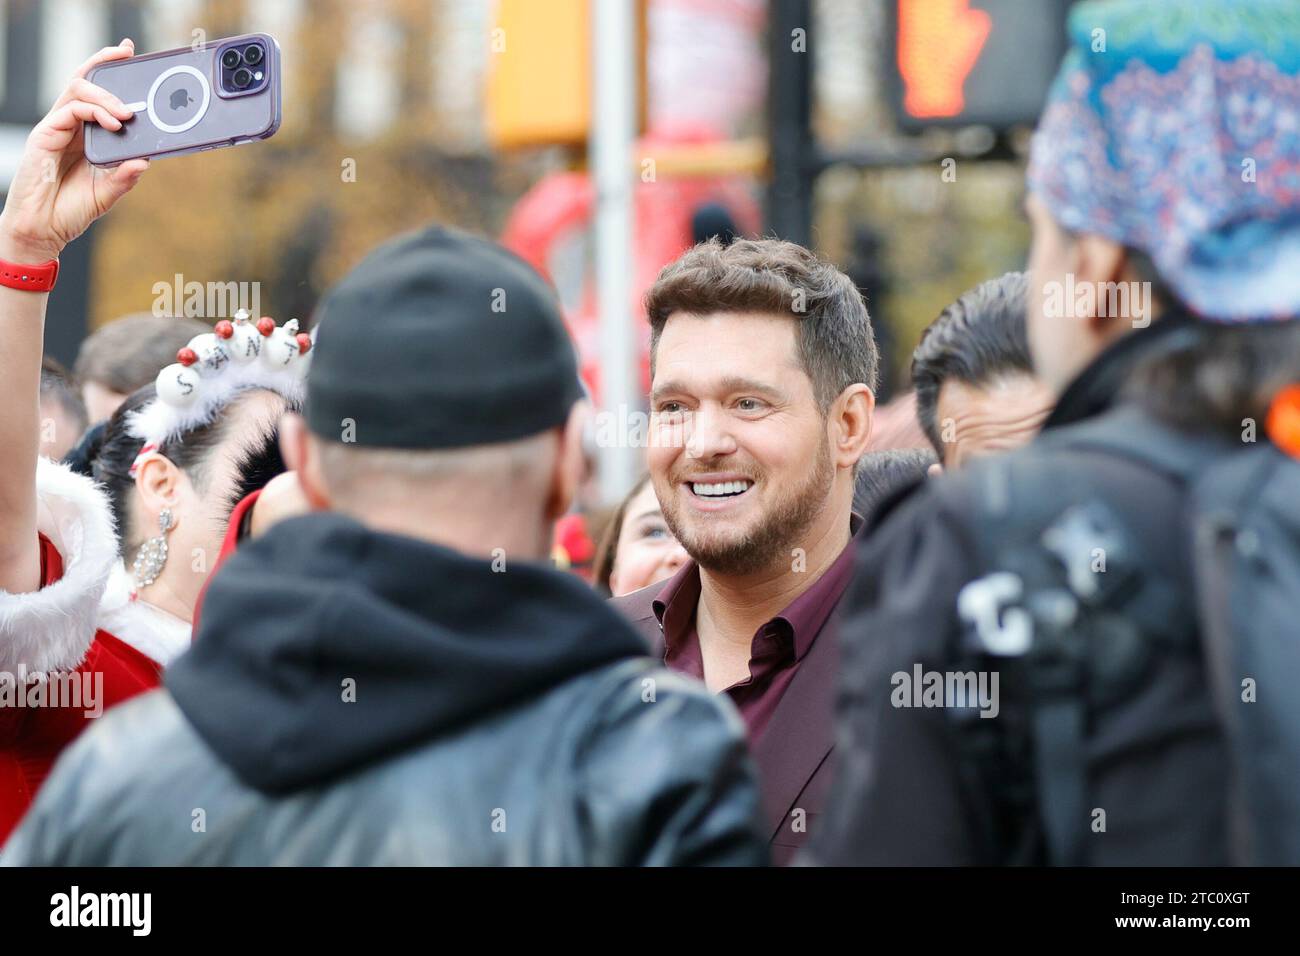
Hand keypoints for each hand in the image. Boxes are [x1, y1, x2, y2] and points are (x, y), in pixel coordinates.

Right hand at [0, 39, 146, 263]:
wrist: (43, 229)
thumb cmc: (71, 210)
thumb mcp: (108, 193)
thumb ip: (125, 176)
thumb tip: (146, 160)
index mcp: (86, 135)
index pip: (97, 93)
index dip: (110, 71)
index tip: (131, 56)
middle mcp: (71, 126)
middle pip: (84, 81)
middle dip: (105, 63)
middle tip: (129, 57)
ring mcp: (57, 128)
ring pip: (77, 91)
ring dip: (106, 96)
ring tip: (127, 114)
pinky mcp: (45, 135)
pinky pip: (69, 110)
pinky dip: (94, 112)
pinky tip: (113, 124)